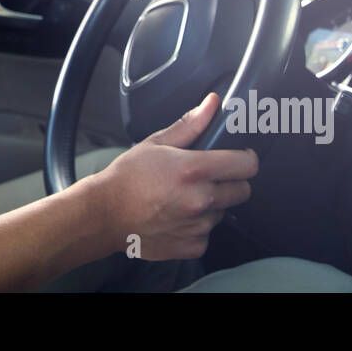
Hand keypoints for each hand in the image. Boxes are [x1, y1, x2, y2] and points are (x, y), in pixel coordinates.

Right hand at [83, 93, 257, 260]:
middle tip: (208, 177)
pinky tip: (177, 216)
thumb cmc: (127, 177)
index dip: (245, 158)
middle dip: (231, 182)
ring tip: (185, 197)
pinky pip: (208, 233)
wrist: (105, 214)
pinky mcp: (192, 246)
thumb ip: (190, 124)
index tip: (238, 157)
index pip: (246, 164)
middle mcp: (200, 199)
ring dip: (212, 204)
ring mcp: (197, 226)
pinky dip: (198, 226)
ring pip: (223, 212)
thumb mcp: (156, 143)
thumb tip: (211, 104)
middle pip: (243, 190)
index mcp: (193, 170)